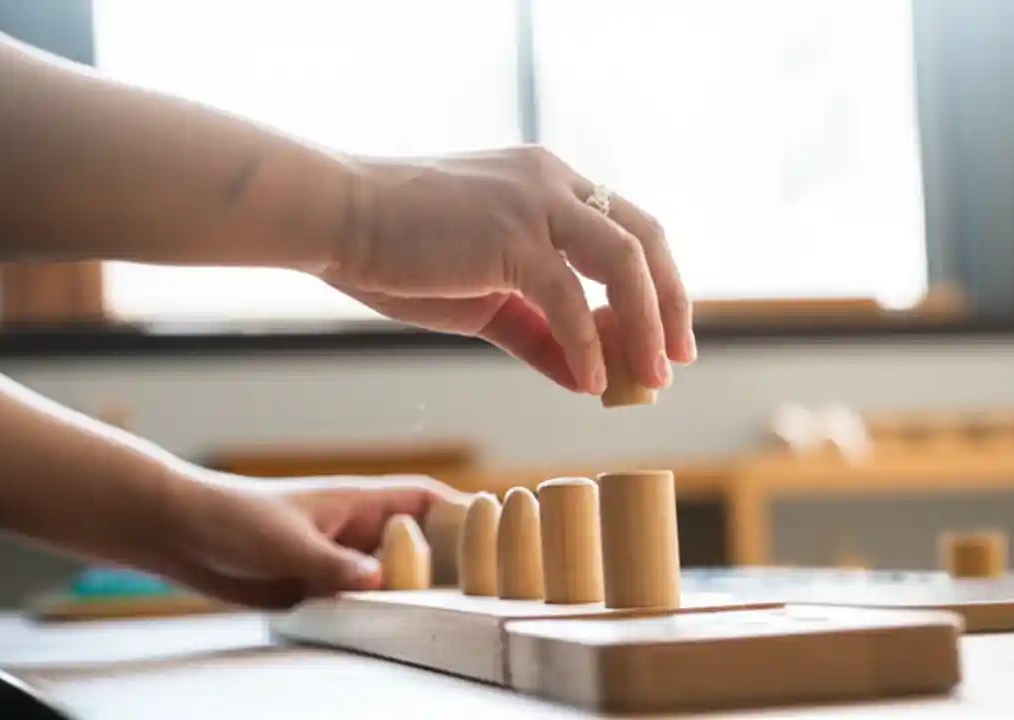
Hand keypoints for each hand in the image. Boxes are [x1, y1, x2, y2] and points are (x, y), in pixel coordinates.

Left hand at [154, 473, 464, 608]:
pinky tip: (388, 635)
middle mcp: (353, 530)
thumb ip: (332, 563)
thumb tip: (378, 580)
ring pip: (387, 577)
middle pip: (414, 543)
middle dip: (444, 562)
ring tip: (441, 620)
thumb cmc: (233, 517)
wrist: (180, 532)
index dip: (460, 509)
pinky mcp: (313, 586)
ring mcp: (335, 559)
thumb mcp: (286, 541)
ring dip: (407, 594)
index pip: (422, 498)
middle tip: (478, 591)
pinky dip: (372, 615)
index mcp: (356, 501)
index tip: (495, 529)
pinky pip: (355, 602)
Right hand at [324, 147, 696, 393]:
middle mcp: (552, 183)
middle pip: (645, 238)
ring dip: (647, 326)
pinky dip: (589, 344)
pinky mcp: (510, 236)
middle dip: (671, 302)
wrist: (334, 219)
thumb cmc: (400, 253)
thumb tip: (587, 379)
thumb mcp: (485, 300)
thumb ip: (541, 335)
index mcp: (549, 184)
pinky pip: (568, 299)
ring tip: (652, 377)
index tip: (668, 333)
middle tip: (679, 358)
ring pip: (624, 263)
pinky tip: (592, 382)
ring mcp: (534, 203)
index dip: (658, 282)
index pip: (629, 227)